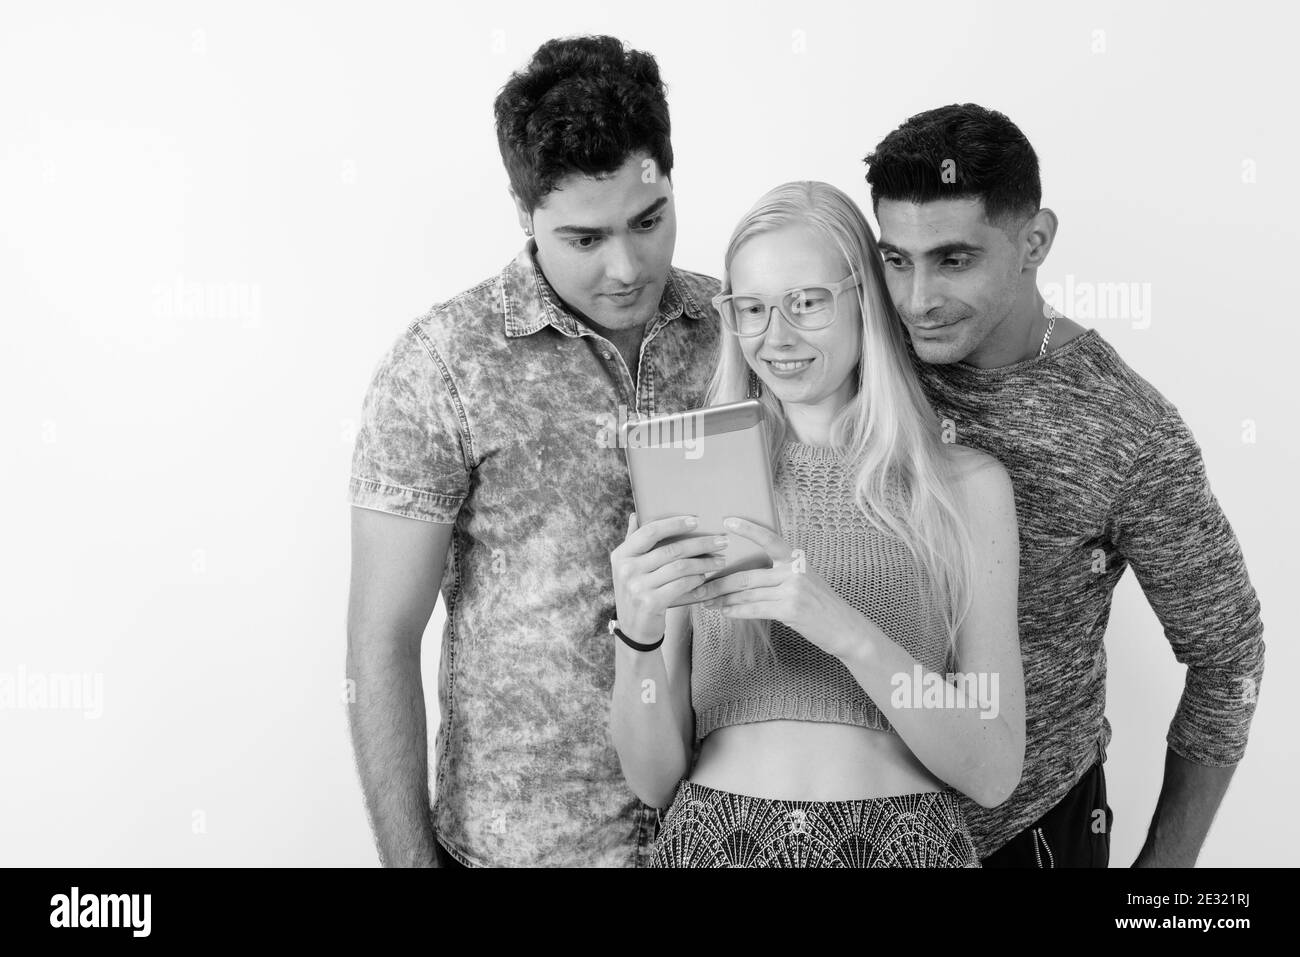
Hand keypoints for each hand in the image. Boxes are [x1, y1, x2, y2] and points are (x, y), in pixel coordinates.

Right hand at [610, 512, 729, 645]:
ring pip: (680, 567)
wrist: (633, 630)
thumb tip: (637, 513)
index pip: (650, 531)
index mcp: (621, 554)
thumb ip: (632, 541)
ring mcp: (637, 587)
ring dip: (705, 563)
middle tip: (722, 542)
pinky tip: (706, 577)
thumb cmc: (637, 592)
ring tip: (720, 560)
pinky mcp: (650, 603)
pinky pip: (682, 585)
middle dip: (701, 544)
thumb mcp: (628, 567)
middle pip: (672, 550)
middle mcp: (627, 569)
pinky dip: (697, 580)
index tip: (696, 521)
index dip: (674, 524)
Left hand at [690, 516, 862, 659]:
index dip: (748, 529)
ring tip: (705, 601)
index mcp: (796, 559)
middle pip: (746, 575)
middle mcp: (794, 570)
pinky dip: (736, 611)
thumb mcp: (805, 580)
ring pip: (747, 593)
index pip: (769, 538)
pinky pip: (755, 608)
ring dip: (722, 599)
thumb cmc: (821, 605)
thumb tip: (743, 576)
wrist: (845, 628)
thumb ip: (780, 573)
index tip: (727, 521)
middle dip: (718, 582)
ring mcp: (793, 590)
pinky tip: (724, 612)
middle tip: (697, 585)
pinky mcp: (790, 609)